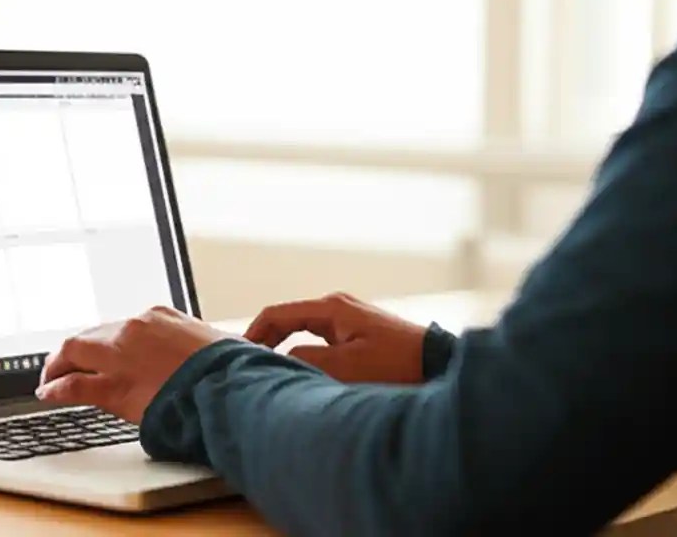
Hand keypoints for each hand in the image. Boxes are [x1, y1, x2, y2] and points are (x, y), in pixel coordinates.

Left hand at [35, 306, 229, 423]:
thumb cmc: (233, 371)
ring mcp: (121, 354)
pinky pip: (74, 384)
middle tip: (67, 362)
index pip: (124, 325)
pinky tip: (47, 393)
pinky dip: (55, 387)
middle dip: (78, 349)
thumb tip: (217, 358)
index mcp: (162, 316)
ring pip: (75, 351)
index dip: (108, 340)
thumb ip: (203, 349)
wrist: (230, 387)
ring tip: (50, 376)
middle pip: (94, 334)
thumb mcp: (221, 347)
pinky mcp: (114, 385)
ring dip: (58, 364)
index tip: (104, 349)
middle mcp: (136, 327)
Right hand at [244, 292, 428, 383]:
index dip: (253, 334)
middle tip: (250, 366)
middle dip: (266, 341)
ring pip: (303, 331)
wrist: (438, 364)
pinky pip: (319, 339)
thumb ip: (306, 360)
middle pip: (287, 320)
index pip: (277, 314)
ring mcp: (349, 318)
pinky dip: (303, 351)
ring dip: (285, 348)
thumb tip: (281, 358)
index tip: (238, 355)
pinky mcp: (359, 332)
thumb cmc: (396, 365)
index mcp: (331, 308)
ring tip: (270, 370)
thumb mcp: (346, 367)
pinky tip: (300, 371)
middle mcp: (337, 306)